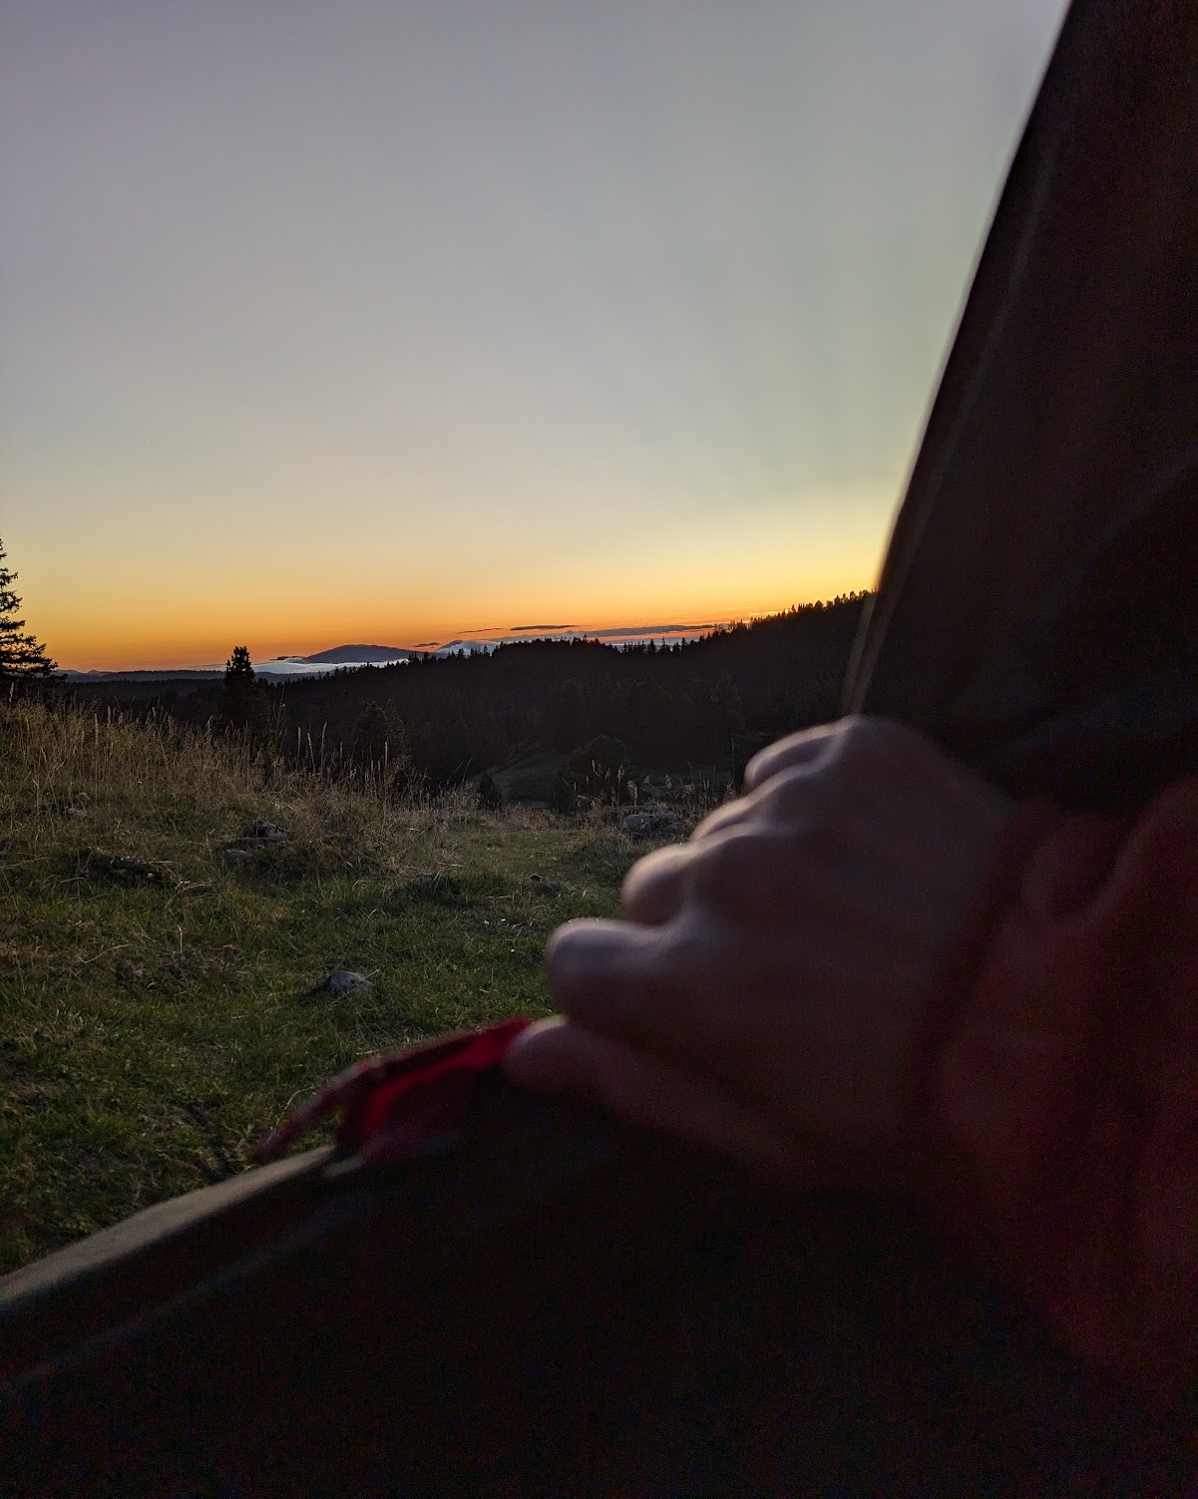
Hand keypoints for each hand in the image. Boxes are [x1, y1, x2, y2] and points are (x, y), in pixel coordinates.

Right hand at [504, 716, 1011, 1188]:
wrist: (1070, 1014)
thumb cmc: (915, 1105)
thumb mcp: (771, 1140)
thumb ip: (637, 1089)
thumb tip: (523, 1054)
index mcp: (688, 989)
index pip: (576, 961)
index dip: (624, 989)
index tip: (682, 1004)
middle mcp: (721, 882)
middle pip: (652, 891)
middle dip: (700, 928)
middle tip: (794, 967)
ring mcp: (787, 807)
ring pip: (722, 831)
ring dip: (764, 866)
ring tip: (853, 912)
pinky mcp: (851, 750)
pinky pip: (782, 769)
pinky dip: (811, 804)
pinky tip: (872, 853)